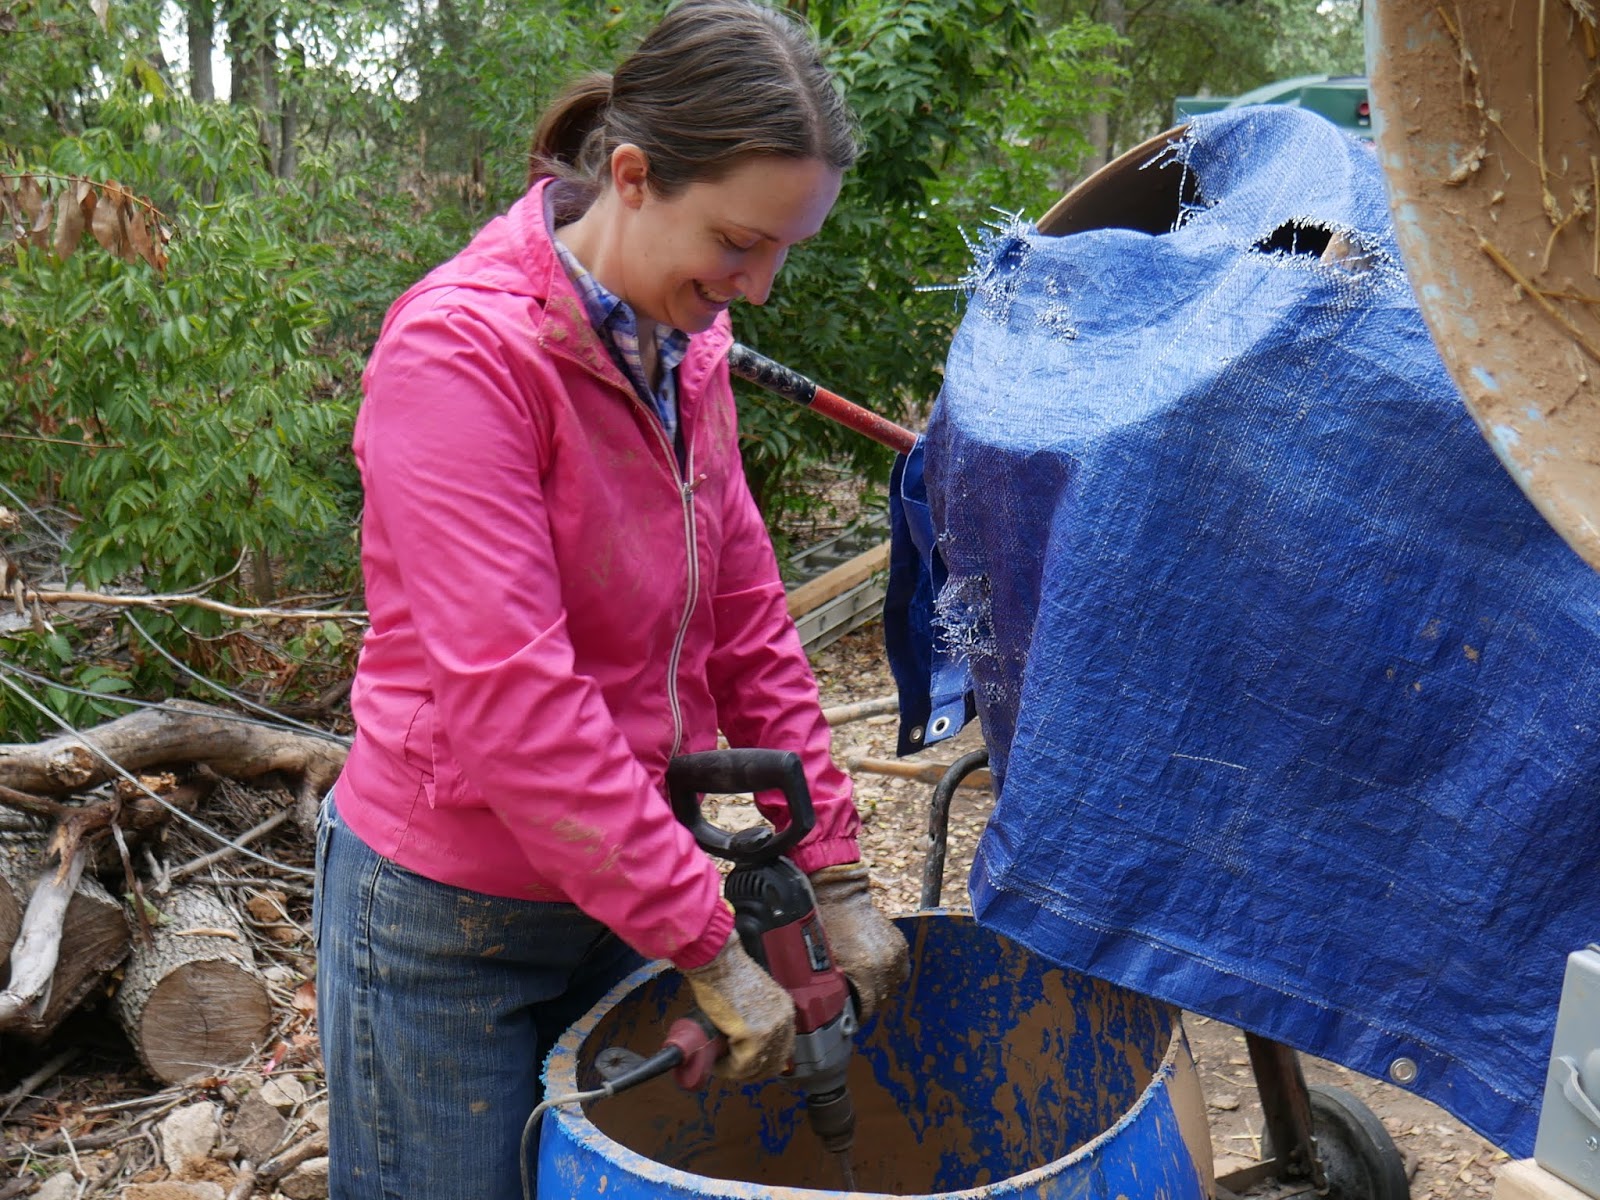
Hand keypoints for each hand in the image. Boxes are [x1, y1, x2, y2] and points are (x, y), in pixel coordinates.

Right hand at [682, 934, 795, 1080]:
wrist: (717, 961)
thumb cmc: (728, 972)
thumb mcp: (754, 995)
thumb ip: (758, 1015)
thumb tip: (745, 1037)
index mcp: (786, 1010)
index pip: (782, 1049)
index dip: (763, 1061)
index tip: (745, 1063)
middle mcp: (784, 1022)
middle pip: (773, 1062)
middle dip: (751, 1071)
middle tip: (732, 1069)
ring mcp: (770, 1031)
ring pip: (756, 1068)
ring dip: (737, 1071)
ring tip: (721, 1066)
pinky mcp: (753, 1037)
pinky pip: (741, 1065)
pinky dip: (728, 1069)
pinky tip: (717, 1064)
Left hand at [808, 862, 908, 1020]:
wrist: (841, 897)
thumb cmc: (827, 926)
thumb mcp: (824, 960)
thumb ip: (831, 987)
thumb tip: (831, 1010)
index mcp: (865, 968)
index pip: (868, 1008)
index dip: (859, 1016)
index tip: (851, 1018)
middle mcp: (885, 962)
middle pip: (881, 998)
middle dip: (868, 1003)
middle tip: (856, 1002)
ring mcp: (895, 952)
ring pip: (893, 985)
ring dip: (881, 989)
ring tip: (865, 986)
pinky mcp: (900, 944)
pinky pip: (901, 970)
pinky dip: (889, 974)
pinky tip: (876, 971)